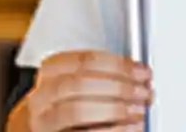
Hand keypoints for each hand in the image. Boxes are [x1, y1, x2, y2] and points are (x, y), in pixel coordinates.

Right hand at [23, 50, 152, 130]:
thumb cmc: (65, 107)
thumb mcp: (76, 84)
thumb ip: (103, 76)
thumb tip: (138, 76)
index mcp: (51, 73)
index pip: (84, 60)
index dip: (118, 65)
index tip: (141, 72)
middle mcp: (41, 97)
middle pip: (79, 84)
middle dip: (118, 87)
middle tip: (143, 92)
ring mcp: (42, 122)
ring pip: (75, 110)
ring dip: (114, 109)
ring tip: (138, 111)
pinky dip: (111, 130)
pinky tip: (130, 127)